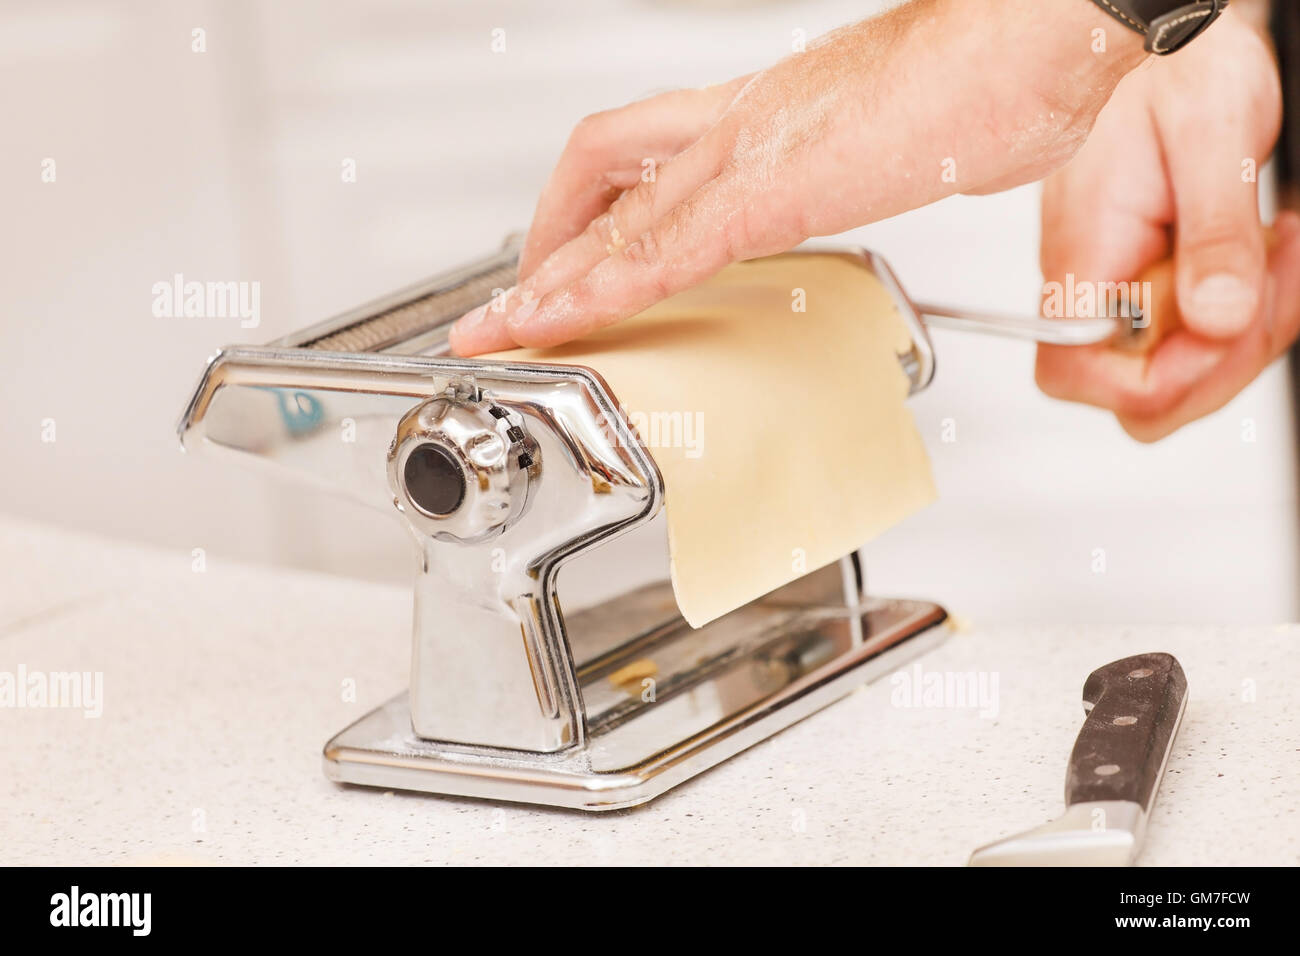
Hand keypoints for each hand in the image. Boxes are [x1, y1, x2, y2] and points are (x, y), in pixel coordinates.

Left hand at [450, 0, 1147, 354]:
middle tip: (511, 305)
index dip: (589, 210)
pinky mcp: (773, 190)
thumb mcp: (890, 137)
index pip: (640, 153)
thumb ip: (857, 162)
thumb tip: (870, 177)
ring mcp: (749, 153)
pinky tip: (569, 320)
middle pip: (605, 177)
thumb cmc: (981, 81)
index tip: (561, 260)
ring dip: (556, 280)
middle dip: (549, 248)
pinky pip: (667, 248)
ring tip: (507, 328)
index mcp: (761, 116)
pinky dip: (608, 289)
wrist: (1029, 40)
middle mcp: (738, 127)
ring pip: (620, 218)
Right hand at [1035, 5, 1299, 440]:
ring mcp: (1123, 284)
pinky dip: (1250, 309)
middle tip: (1269, 293)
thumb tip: (1217, 319)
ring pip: (1176, 367)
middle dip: (1220, 362)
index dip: (1151, 380)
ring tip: (1280, 257)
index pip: (1074, 372)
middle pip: (1134, 389)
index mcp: (1083, 254)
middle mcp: (1093, 281)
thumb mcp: (1212, 138)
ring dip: (1248, 331)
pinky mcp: (1154, 277)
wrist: (1163, 35)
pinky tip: (1268, 257)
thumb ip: (1214, 235)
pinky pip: (1197, 329)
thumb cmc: (1173, 67)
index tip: (1218, 332)